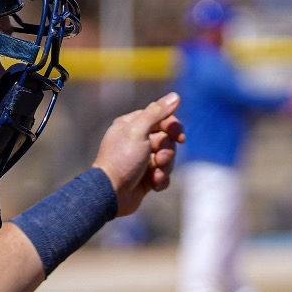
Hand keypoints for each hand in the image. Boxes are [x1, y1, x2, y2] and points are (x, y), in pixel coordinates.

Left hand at [94, 94, 183, 215]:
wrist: (111, 194)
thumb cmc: (122, 160)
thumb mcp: (138, 131)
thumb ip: (157, 113)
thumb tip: (175, 96)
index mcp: (132, 125)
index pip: (161, 118)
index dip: (173, 127)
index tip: (179, 137)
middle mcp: (137, 140)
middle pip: (167, 139)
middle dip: (167, 151)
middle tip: (158, 159)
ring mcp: (142, 160)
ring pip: (168, 158)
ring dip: (165, 168)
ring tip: (154, 176)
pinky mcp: (146, 177)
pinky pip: (164, 175)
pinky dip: (161, 180)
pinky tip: (152, 185)